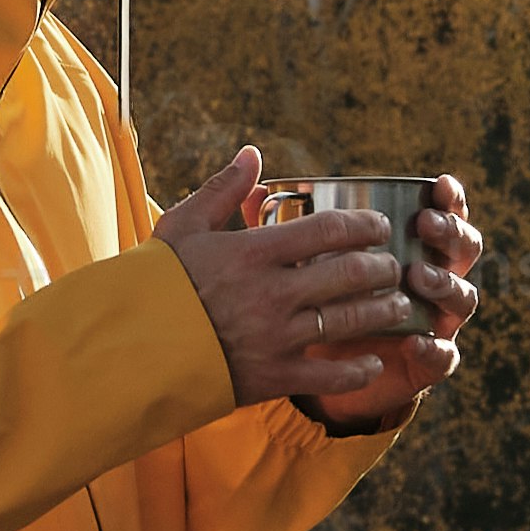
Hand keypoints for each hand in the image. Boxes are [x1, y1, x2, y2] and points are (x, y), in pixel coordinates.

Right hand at [158, 142, 414, 416]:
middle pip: (351, 274)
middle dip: (383, 269)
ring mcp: (274, 338)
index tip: (380, 228)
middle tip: (394, 268)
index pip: (329, 230)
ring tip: (398, 306)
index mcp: (252, 252)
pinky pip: (328, 376)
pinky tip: (374, 362)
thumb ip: (223, 189)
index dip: (364, 226)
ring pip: (348, 321)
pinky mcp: (271, 377)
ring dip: (383, 312)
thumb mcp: (183, 226)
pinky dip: (357, 370)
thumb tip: (252, 153)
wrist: (130, 347)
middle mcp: (271, 293)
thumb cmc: (157, 282)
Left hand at [294, 175, 478, 432]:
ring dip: (445, 285)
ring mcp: (434, 319)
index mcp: (411, 243)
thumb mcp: (296, 256)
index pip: (443, 213)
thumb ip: (281, 218)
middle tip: (426, 225)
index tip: (440, 186)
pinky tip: (416, 342)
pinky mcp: (425, 362)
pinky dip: (435, 349)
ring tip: (419, 277)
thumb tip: (254, 174)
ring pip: (461, 299)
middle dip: (451, 233)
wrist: (318, 366)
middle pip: (462, 249)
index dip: (449, 199)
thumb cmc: (313, 297)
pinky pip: (443, 356)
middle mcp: (431, 276)